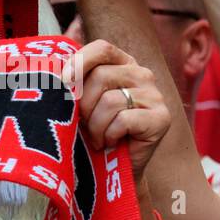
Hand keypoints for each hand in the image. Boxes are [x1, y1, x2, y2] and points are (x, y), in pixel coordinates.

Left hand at [61, 40, 170, 178]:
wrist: (114, 171)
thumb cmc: (94, 133)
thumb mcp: (82, 104)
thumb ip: (76, 83)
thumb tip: (59, 69)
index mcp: (123, 65)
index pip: (103, 48)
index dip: (80, 61)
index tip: (61, 82)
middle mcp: (142, 75)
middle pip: (101, 76)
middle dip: (84, 105)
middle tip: (86, 125)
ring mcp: (155, 96)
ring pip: (110, 100)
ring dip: (96, 126)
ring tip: (99, 138)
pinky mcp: (161, 118)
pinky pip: (123, 119)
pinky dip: (110, 135)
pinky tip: (112, 142)